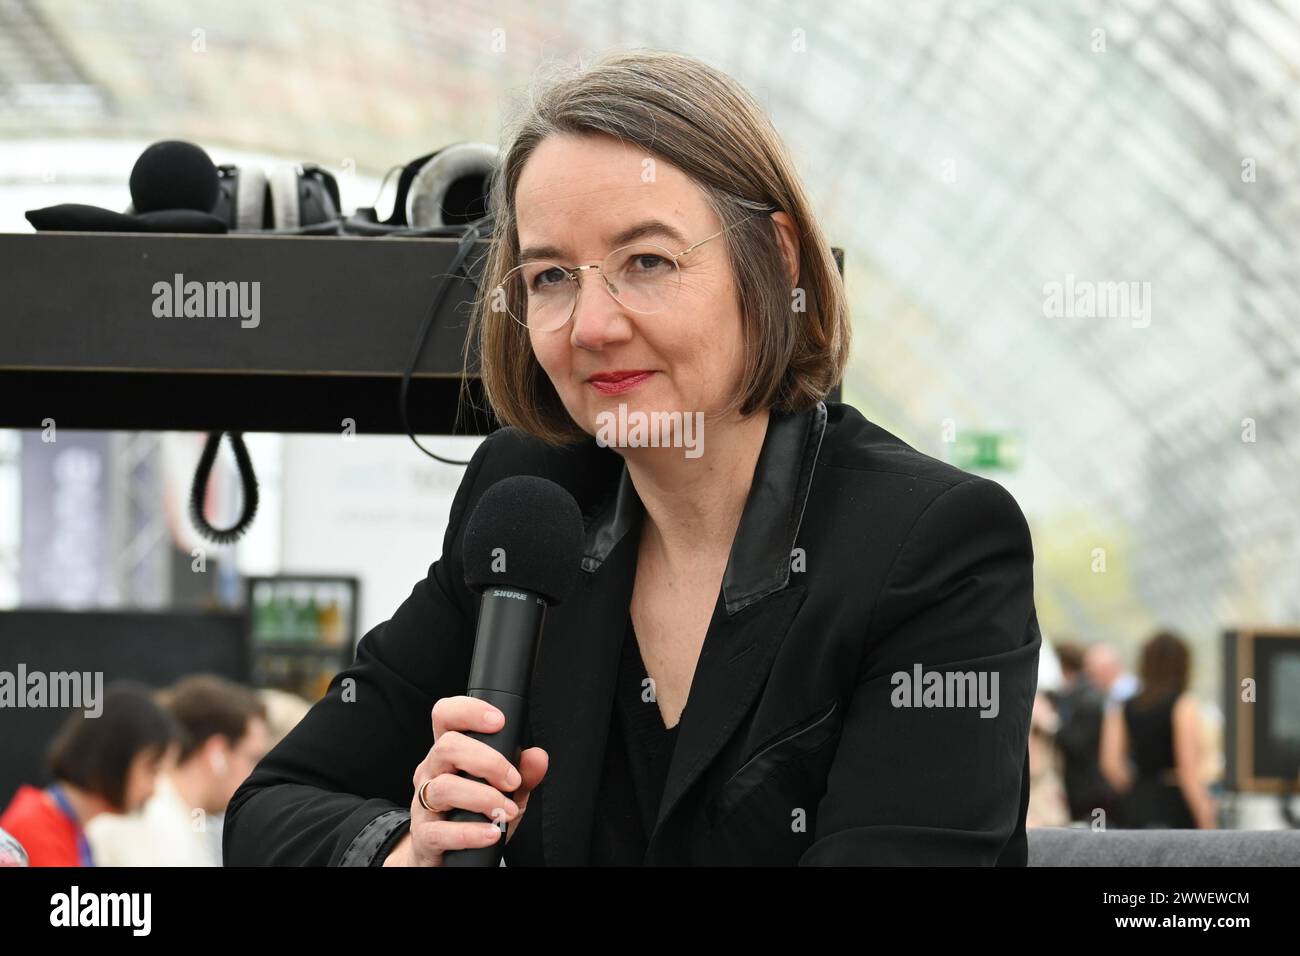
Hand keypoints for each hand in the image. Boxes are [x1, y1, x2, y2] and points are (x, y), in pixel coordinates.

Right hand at [383, 695, 547, 865]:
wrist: (446, 859)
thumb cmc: (474, 816)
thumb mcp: (505, 792)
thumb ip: (523, 774)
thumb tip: (538, 757)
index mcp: (448, 753)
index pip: (445, 716)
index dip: (468, 711)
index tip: (499, 721)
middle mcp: (431, 772)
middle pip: (446, 747)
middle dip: (487, 761)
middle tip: (512, 780)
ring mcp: (423, 805)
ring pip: (443, 788)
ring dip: (482, 798)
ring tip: (507, 811)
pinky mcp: (424, 837)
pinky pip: (439, 832)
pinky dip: (470, 833)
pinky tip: (492, 834)